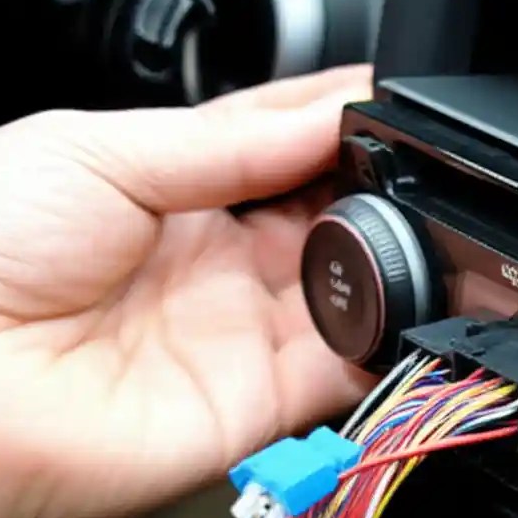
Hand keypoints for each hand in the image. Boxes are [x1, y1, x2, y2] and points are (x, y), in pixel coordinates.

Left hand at [0, 66, 375, 517]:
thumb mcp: (102, 152)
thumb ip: (232, 140)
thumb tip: (333, 110)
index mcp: (179, 195)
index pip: (289, 155)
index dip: (340, 133)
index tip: (384, 110)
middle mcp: (220, 268)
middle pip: (332, 225)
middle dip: (379, 196)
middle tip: (409, 172)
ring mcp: (242, 336)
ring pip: (354, 297)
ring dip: (396, 266)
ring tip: (415, 229)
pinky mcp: (257, 406)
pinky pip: (346, 373)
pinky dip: (386, 343)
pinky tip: (401, 302)